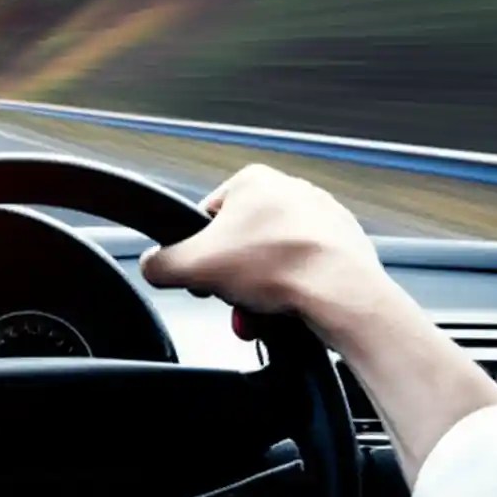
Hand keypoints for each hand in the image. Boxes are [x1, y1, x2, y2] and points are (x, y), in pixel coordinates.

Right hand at [140, 164, 390, 347]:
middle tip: (231, 304)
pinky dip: (292, 293)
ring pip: (272, 262)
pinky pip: (305, 271)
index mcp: (252, 180)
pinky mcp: (345, 245)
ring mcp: (322, 216)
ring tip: (259, 317)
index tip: (202, 280)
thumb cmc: (275, 268)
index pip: (205, 219)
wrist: (343, 292)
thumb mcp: (191, 266)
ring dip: (258, 293)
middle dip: (231, 282)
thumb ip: (159, 263)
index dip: (196, 255)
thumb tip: (151, 266)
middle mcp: (289, 190)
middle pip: (239, 244)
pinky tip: (288, 313)